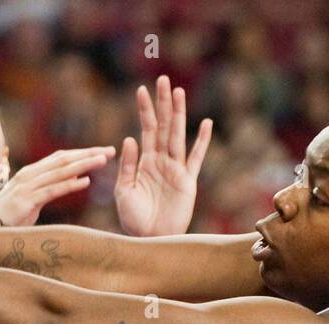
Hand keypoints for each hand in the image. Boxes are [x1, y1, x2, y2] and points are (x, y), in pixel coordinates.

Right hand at [0, 146, 114, 225]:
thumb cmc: (7, 219)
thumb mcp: (30, 201)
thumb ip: (46, 190)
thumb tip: (65, 182)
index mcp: (31, 173)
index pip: (60, 158)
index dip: (82, 153)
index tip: (102, 152)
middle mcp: (29, 175)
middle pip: (63, 160)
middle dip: (88, 154)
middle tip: (110, 151)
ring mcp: (27, 187)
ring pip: (60, 172)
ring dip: (83, 165)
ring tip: (102, 161)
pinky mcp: (26, 201)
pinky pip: (52, 191)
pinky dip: (69, 185)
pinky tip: (85, 182)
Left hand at [115, 76, 212, 236]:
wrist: (149, 239)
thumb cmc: (133, 219)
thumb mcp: (123, 191)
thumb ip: (128, 166)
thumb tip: (129, 139)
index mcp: (144, 162)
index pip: (145, 129)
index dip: (144, 110)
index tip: (141, 89)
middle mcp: (161, 161)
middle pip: (163, 126)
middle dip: (163, 103)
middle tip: (163, 80)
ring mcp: (175, 169)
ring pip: (178, 135)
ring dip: (179, 114)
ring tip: (179, 92)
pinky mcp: (188, 181)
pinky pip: (195, 158)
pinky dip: (201, 142)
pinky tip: (205, 124)